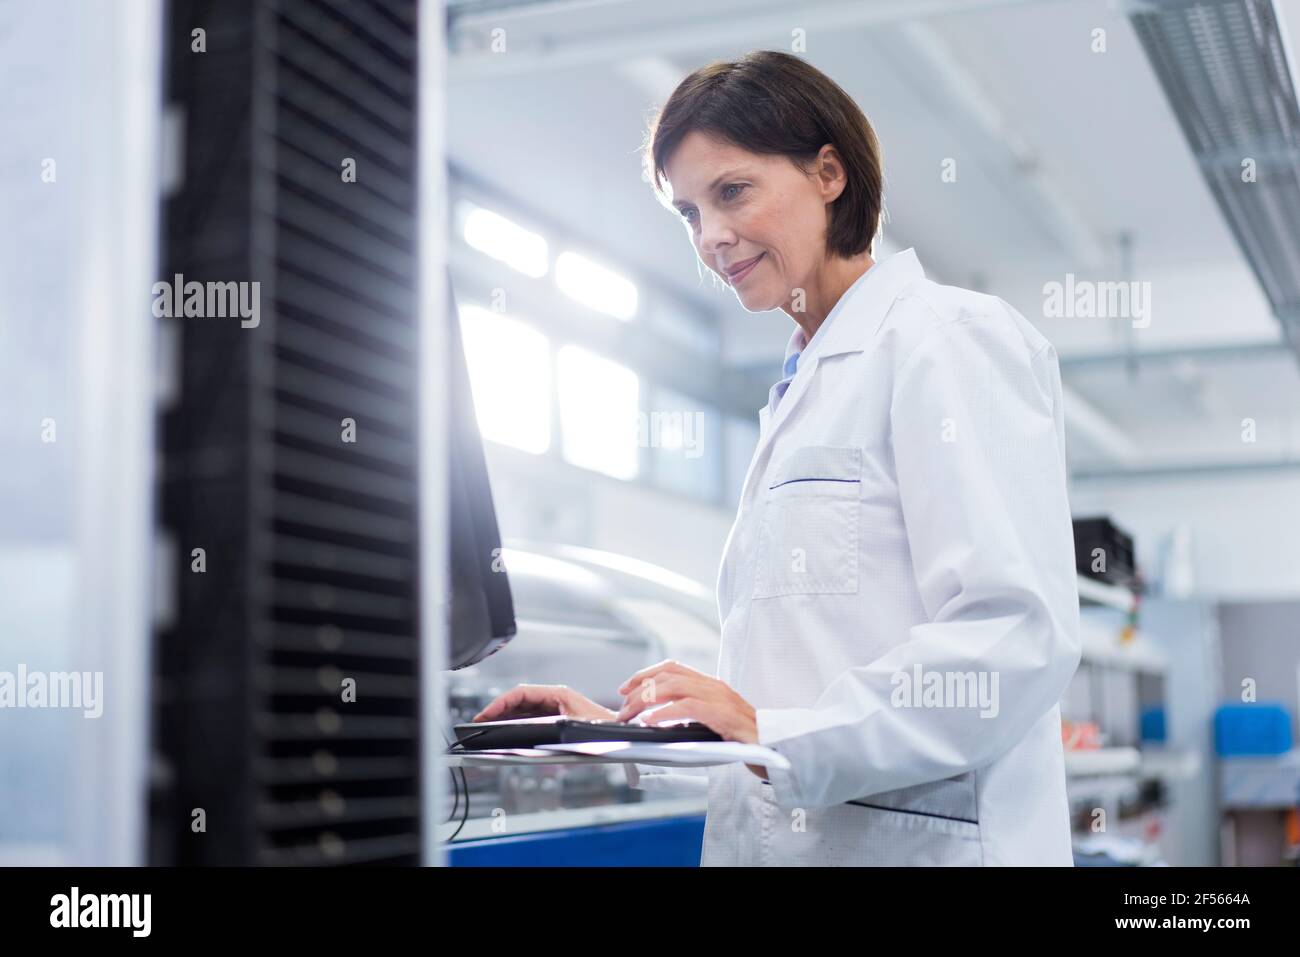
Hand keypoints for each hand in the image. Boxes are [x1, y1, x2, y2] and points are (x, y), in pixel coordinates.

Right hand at [472, 684, 616, 722]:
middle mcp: (554, 697)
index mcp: (557, 693)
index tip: (486, 713)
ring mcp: (554, 706)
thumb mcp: (574, 726)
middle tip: (480, 721)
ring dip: (504, 716)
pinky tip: (504, 729)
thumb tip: (526, 728)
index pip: (521, 692)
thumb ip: (550, 726)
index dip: (500, 702)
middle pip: (519, 699)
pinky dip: (514, 722)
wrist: (620, 732)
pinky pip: (529, 717)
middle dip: (498, 709)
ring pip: (522, 708)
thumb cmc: (602, 727)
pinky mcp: (554, 716)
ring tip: (487, 725)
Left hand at [615, 659, 758, 744]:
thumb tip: (660, 719)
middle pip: (668, 675)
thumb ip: (694, 715)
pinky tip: (650, 722)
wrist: (777, 749)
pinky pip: (687, 707)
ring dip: (645, 701)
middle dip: (639, 689)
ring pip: (674, 686)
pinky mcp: (724, 714)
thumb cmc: (746, 740)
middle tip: (622, 709)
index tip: (625, 687)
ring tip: (630, 716)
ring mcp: (720, 698)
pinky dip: (664, 712)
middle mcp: (714, 686)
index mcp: (711, 685)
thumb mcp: (716, 722)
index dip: (646, 674)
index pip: (673, 668)